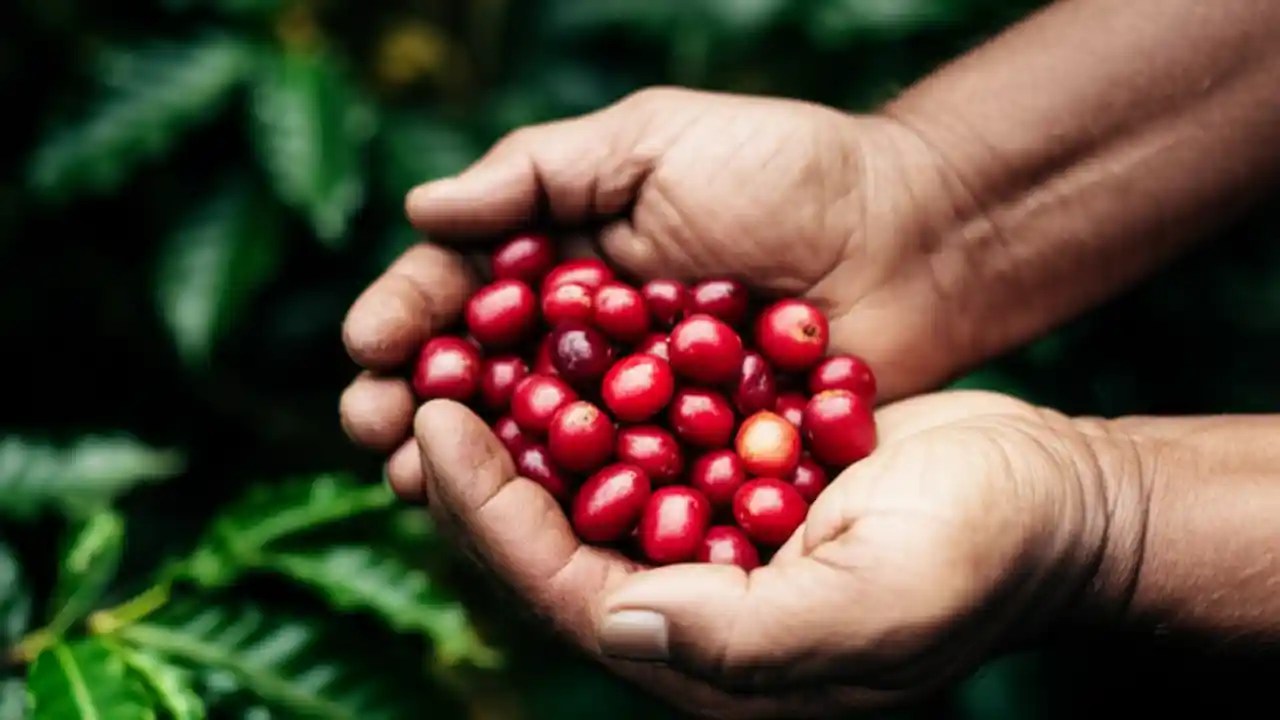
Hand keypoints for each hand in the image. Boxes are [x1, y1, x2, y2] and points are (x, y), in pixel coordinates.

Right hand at [340, 87, 972, 496]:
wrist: (910, 236)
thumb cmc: (786, 170)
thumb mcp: (653, 143)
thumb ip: (540, 171)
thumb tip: (422, 207)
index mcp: (562, 260)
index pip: (461, 290)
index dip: (408, 316)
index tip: (369, 345)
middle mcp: (583, 340)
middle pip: (480, 377)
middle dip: (417, 400)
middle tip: (374, 426)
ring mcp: (631, 405)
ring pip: (530, 442)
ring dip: (469, 465)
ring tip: (416, 480)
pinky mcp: (685, 459)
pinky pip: (612, 484)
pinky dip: (561, 501)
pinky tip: (519, 517)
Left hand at [406, 390, 1130, 718]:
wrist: (1049, 497)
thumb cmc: (975, 557)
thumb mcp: (870, 604)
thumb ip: (742, 633)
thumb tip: (613, 618)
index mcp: (701, 647)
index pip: (559, 585)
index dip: (485, 511)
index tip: (436, 425)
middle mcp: (686, 593)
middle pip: (548, 533)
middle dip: (476, 465)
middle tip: (417, 377)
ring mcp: (708, 530)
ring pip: (581, 478)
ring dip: (518, 415)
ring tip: (459, 344)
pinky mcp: (731, 470)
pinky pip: (637, 430)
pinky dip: (590, 385)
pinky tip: (552, 328)